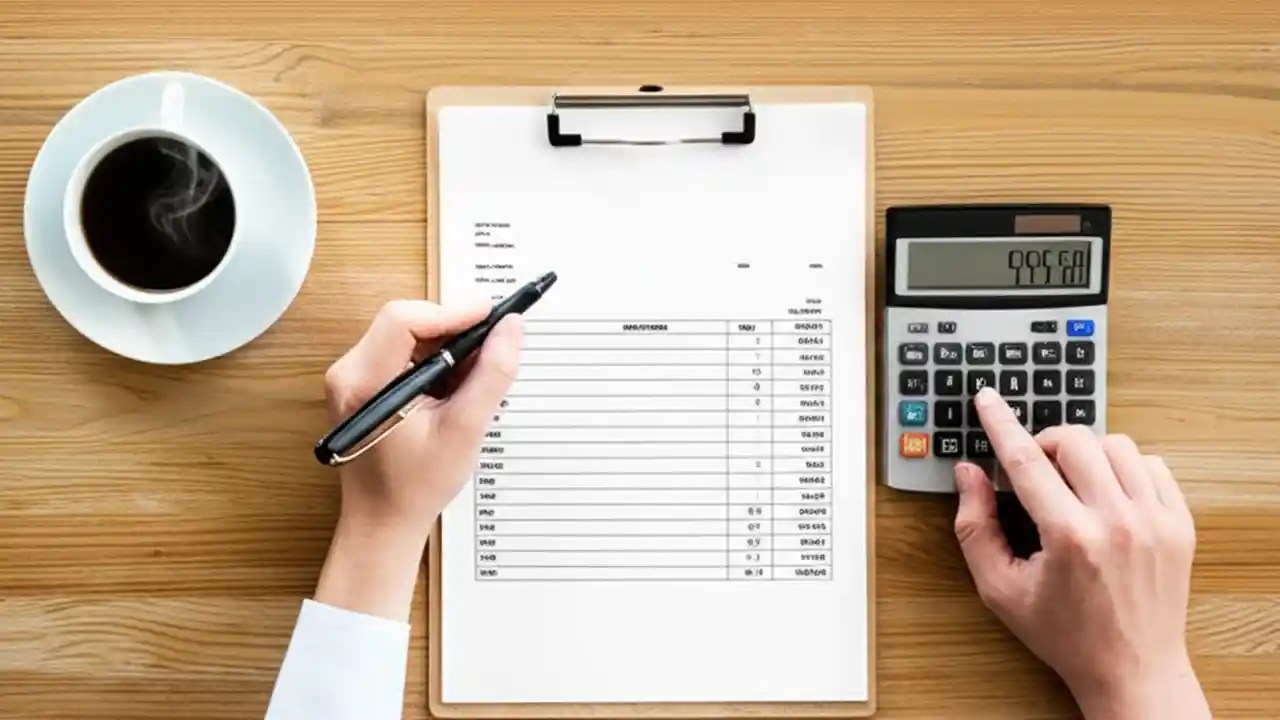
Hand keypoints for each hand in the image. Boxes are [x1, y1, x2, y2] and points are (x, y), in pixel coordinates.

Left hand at [313, 300, 522, 620]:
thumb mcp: (465, 429)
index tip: (490, 316)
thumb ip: (492, 374)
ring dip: (446, 347)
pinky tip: (453, 388)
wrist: (383, 521)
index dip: (453, 311)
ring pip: (407, 334)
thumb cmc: (413, 486)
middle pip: (407, 322)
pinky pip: (401, 352)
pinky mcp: (362, 383)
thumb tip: (511, 330)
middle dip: (454, 331)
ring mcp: (352, 377)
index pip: (405, 318)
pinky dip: (434, 361)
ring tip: (472, 379)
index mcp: (364, 382)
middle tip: (490, 348)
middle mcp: (349, 373)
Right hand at [954, 387, 1208, 719]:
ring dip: (1086, 452)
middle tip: (1033, 467)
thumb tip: (968, 474)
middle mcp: (1117, 523)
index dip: (1001, 424)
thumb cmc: (1064, 634)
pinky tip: (1108, 492)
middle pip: (1075, 441)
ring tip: (1072, 481)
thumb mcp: (999, 589)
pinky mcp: (1179, 525)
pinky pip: (1153, 465)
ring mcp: (1156, 522)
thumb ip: (975, 527)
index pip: (1026, 460)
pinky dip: (1125, 467)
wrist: (1132, 670)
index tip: (988, 399)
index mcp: (1069, 537)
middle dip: (1045, 442)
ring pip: (1117, 445)